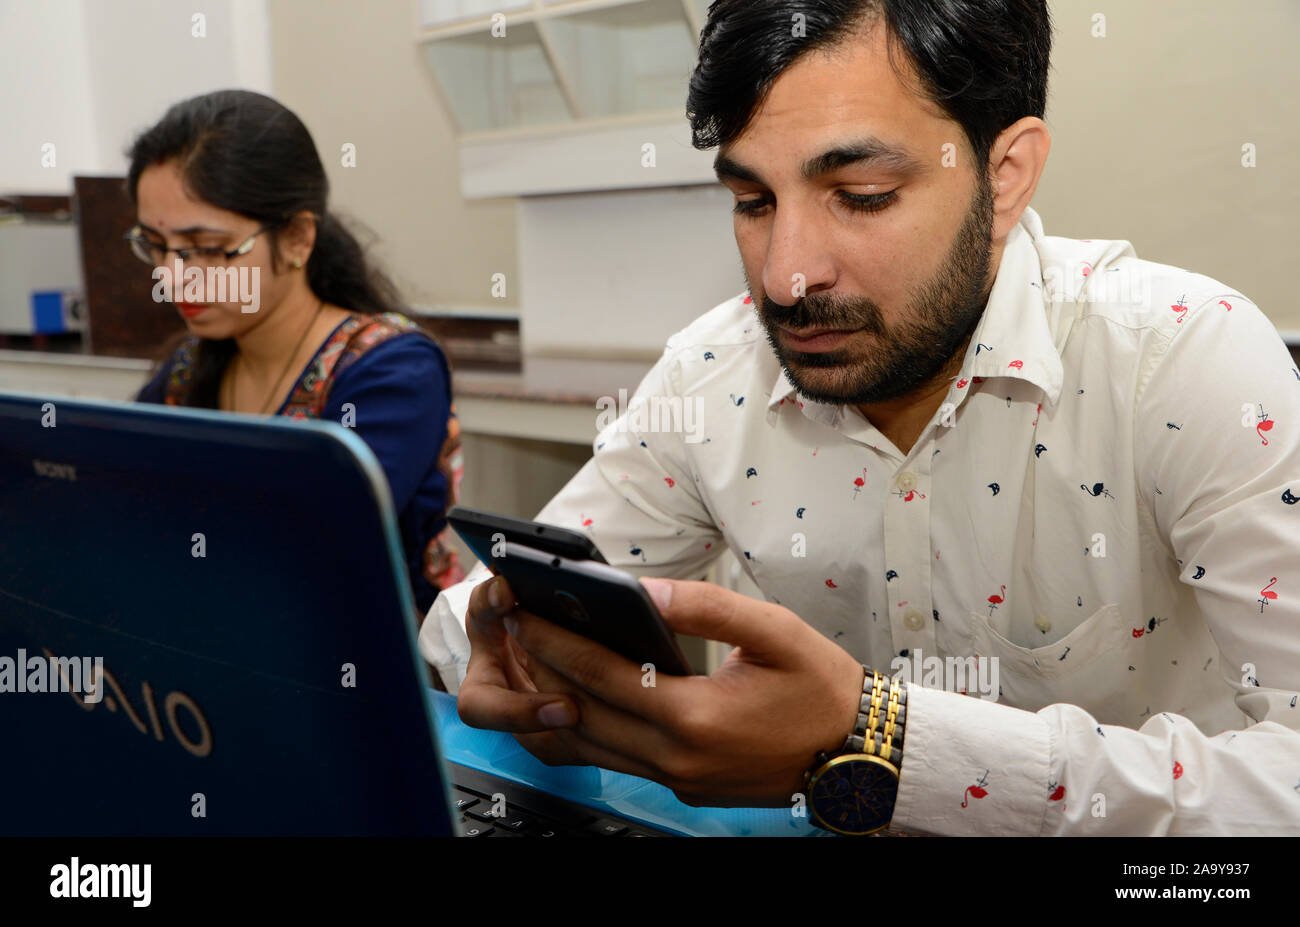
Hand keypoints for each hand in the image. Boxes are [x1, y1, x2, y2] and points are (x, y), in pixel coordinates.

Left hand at [456, 574, 864, 807]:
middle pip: (584, 715)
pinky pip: (618, 761)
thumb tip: (646, 592)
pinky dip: (590, 730)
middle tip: (516, 631)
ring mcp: (679, 780)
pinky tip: (580, 697)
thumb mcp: (774, 630)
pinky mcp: (685, 789)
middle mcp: (677, 759)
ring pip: (593, 748)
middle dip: (542, 671)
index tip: (524, 614)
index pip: (602, 677)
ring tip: (535, 661)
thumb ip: (705, 606)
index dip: (557, 643)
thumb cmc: (822, 690)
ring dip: (557, 704)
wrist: (859, 756)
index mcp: (696, 718)